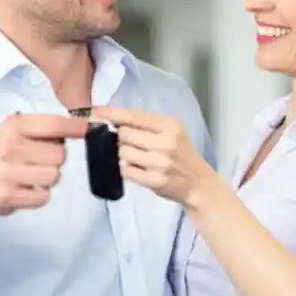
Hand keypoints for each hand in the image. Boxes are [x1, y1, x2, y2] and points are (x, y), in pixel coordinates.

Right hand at [0, 113, 87, 215]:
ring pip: (54, 176)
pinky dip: (39, 196)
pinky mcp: (8, 196)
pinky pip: (44, 197)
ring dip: (47, 179)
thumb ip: (43, 130)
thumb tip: (82, 126)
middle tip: (38, 162)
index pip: (53, 124)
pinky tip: (25, 190)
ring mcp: (8, 173)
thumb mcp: (14, 134)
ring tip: (30, 177)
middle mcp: (10, 147)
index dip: (74, 127)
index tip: (88, 128)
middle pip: (60, 155)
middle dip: (55, 161)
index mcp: (13, 127)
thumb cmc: (0, 156)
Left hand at [89, 106, 210, 205]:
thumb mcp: (172, 133)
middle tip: (128, 143)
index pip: (134, 116)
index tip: (96, 112)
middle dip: (119, 138)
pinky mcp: (154, 180)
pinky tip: (137, 169)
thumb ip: (147, 125)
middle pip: (124, 134)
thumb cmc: (181, 155)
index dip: (112, 114)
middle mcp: (166, 142)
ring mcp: (160, 163)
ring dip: (122, 155)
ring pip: (122, 153)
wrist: (198, 183)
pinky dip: (126, 169)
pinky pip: (126, 171)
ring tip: (136, 158)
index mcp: (170, 126)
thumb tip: (112, 119)